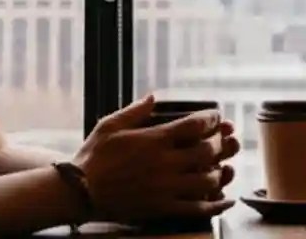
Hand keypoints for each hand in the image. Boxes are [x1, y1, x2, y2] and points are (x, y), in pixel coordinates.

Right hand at [73, 95, 239, 222]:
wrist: (79, 192)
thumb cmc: (93, 156)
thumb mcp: (110, 125)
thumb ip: (135, 110)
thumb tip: (154, 97)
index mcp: (153, 140)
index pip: (195, 126)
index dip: (211, 119)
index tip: (215, 117)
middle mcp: (163, 164)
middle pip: (207, 151)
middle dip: (219, 144)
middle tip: (220, 141)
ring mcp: (165, 188)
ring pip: (207, 180)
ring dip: (219, 171)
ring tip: (219, 166)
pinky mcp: (162, 209)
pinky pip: (197, 209)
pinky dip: (216, 204)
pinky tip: (226, 198)